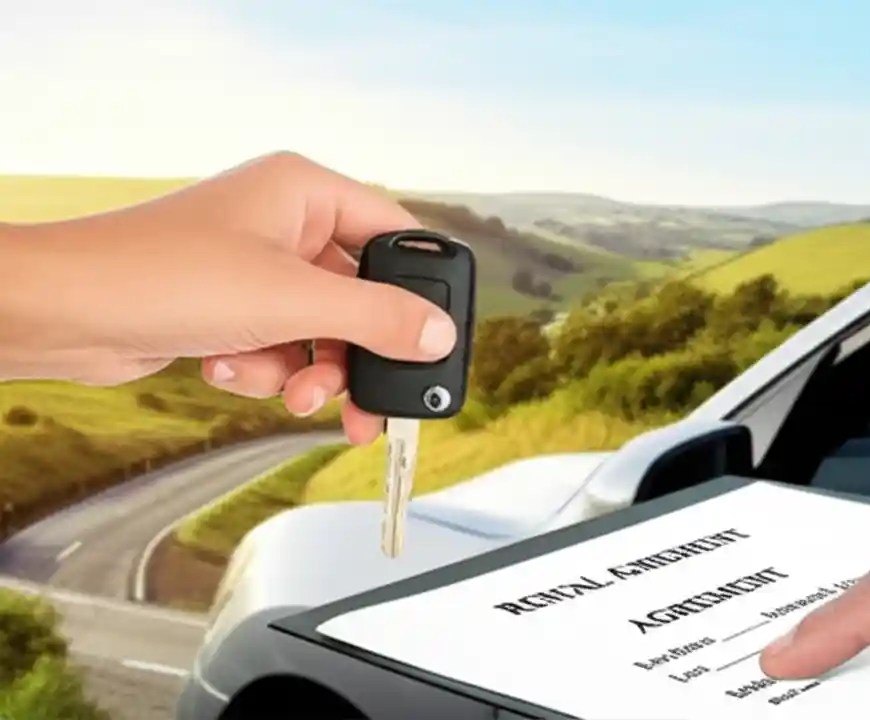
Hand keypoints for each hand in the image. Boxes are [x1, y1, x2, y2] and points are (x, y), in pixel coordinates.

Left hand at [0, 152, 456, 444]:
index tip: (433, 339)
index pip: (394, 234)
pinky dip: (266, 371)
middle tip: (369, 404)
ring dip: (311, 372)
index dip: (418, 289)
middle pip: (361, 298)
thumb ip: (377, 319)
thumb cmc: (162, 277)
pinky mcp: (232, 309)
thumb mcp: (292, 301)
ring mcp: (257, 268)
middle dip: (357, 355)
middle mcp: (285, 223)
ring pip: (322, 333)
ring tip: (292, 395)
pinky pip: (281, 348)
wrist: (62, 314)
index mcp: (306, 192)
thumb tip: (441, 335)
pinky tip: (228, 369)